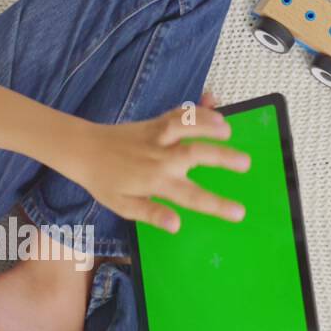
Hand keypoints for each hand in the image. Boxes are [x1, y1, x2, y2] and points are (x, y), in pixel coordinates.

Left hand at [66, 93, 250, 232]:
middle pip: (196, 155)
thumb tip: (177, 225)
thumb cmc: (105, 182)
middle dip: (223, 158)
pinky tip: (214, 105)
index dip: (217, 204)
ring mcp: (157, 136)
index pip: (191, 196)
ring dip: (209, 124)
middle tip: (246, 162)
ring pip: (186, 126)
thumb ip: (152, 214)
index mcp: (154, 182)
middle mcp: (159, 157)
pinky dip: (196, 109)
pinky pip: (178, 114)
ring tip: (229, 128)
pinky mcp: (155, 123)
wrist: (84, 150)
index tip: (239, 212)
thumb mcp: (124, 206)